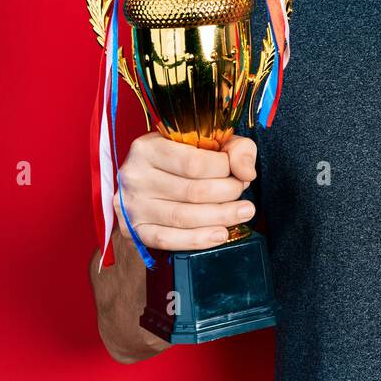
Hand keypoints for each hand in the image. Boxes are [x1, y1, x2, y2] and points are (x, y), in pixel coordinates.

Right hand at [112, 131, 257, 250]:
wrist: (147, 177)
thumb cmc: (180, 156)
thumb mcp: (207, 141)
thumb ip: (235, 149)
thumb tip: (247, 173)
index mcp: (149, 148)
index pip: (194, 163)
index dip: (225, 169)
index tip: (238, 171)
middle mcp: (136, 176)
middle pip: (192, 191)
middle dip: (228, 193)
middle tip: (243, 191)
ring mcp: (133, 205)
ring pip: (183, 217)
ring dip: (221, 217)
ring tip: (244, 212)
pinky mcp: (134, 230)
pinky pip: (167, 239)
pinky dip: (198, 239)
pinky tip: (220, 234)